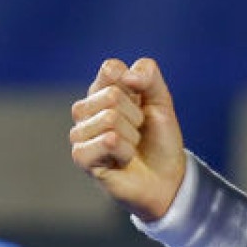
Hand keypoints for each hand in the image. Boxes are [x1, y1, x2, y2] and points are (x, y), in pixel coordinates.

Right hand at [69, 57, 187, 221]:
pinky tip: (122, 161)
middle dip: (136, 116)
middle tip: (138, 131)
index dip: (136, 86)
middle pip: (112, 95)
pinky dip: (125, 152)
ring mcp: (80, 133)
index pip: (111, 69)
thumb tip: (126, 76)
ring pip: (110, 118)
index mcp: (102, 90)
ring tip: (130, 146)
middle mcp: (85, 109)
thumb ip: (148, 75)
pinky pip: (108, 141)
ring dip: (132, 136)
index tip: (143, 104)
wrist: (166, 177)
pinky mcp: (81, 156)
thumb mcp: (161, 100)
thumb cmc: (160, 139)